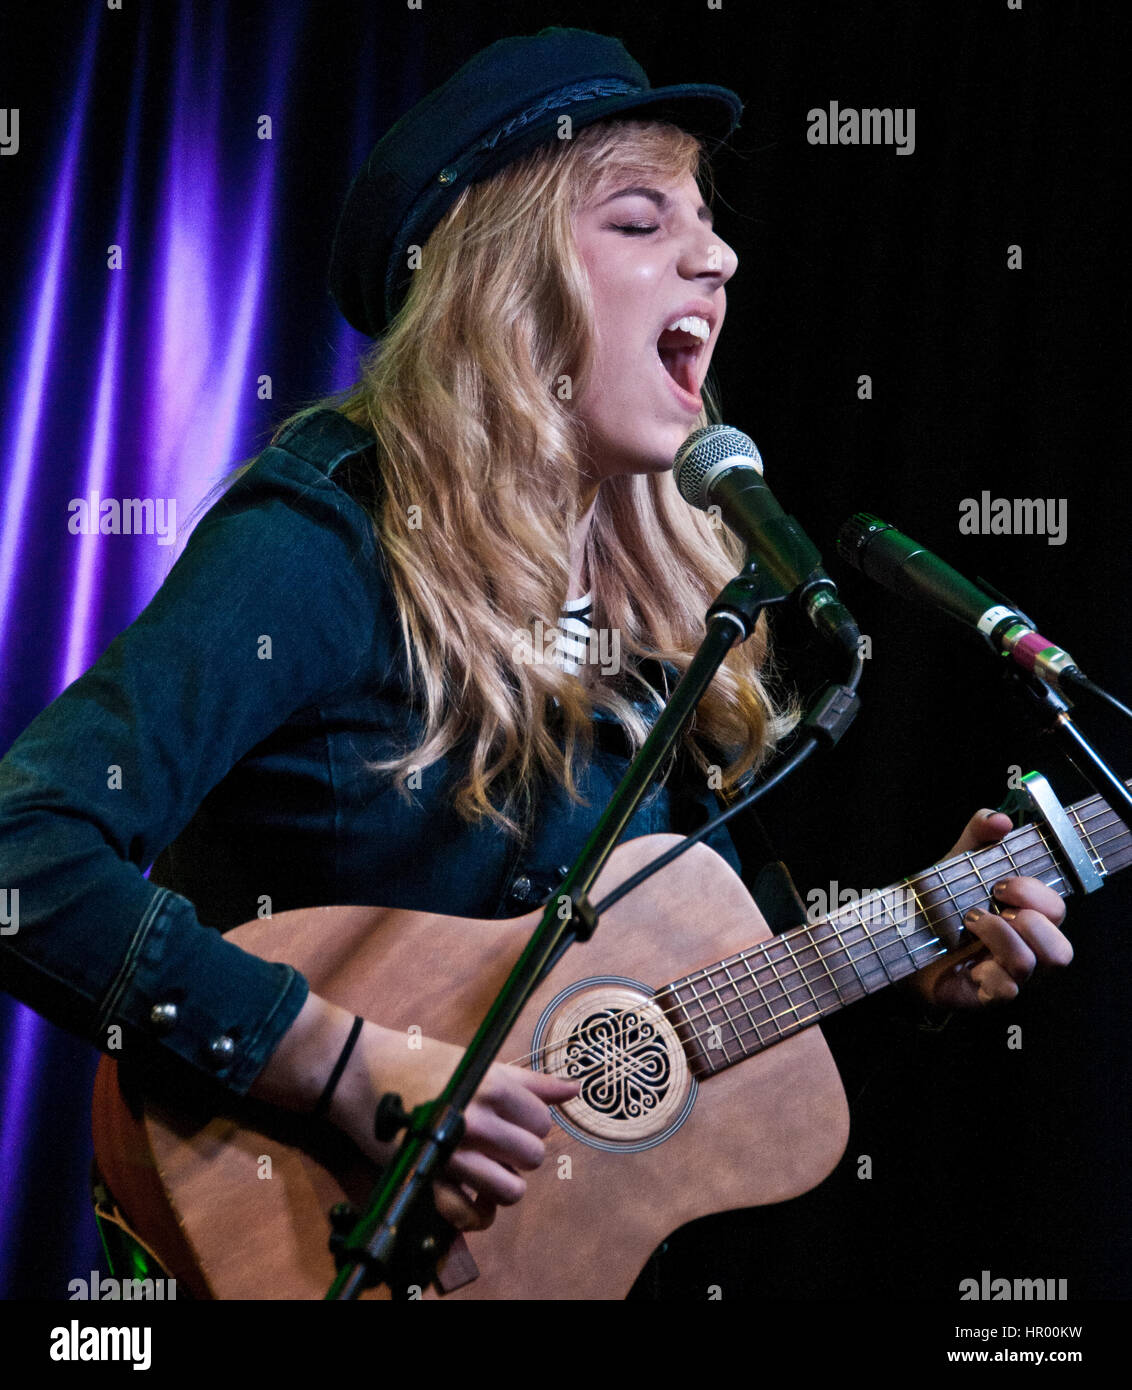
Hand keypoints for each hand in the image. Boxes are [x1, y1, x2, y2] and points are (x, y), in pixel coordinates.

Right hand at [328, 1022, 578, 1232]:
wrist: (359, 1072)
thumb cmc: (420, 1062)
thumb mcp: (477, 1064)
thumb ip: (528, 1082)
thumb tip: (573, 1089)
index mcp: (493, 1087)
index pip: (542, 1122)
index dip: (530, 1123)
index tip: (511, 1119)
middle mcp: (477, 1121)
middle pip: (532, 1157)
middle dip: (519, 1153)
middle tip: (498, 1142)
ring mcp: (453, 1155)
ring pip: (510, 1190)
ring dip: (503, 1184)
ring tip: (486, 1167)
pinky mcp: (428, 1179)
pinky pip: (471, 1215)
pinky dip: (477, 1212)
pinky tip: (472, 1195)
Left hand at [911, 808, 1072, 1009]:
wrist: (898, 938)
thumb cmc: (939, 903)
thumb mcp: (958, 862)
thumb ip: (979, 834)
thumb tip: (1001, 820)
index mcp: (1026, 920)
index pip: (1057, 911)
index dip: (1036, 894)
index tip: (1000, 884)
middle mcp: (1025, 951)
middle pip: (1061, 949)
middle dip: (1029, 919)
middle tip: (992, 904)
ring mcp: (1007, 977)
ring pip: (1034, 966)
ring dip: (1003, 938)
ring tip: (972, 923)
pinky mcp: (985, 997)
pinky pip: (1006, 991)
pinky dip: (987, 970)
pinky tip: (965, 958)